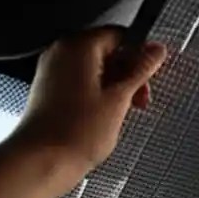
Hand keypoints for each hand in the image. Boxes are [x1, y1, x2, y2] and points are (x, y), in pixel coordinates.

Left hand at [11, 27, 167, 194]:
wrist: (42, 162)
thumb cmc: (73, 133)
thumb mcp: (120, 98)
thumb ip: (141, 70)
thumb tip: (155, 51)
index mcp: (78, 46)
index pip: (119, 35)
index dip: (140, 54)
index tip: (153, 71)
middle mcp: (61, 54)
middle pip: (106, 51)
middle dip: (128, 73)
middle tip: (141, 97)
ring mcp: (52, 73)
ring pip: (94, 69)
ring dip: (114, 87)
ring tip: (124, 111)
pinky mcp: (49, 92)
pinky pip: (80, 84)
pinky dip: (97, 96)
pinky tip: (105, 118)